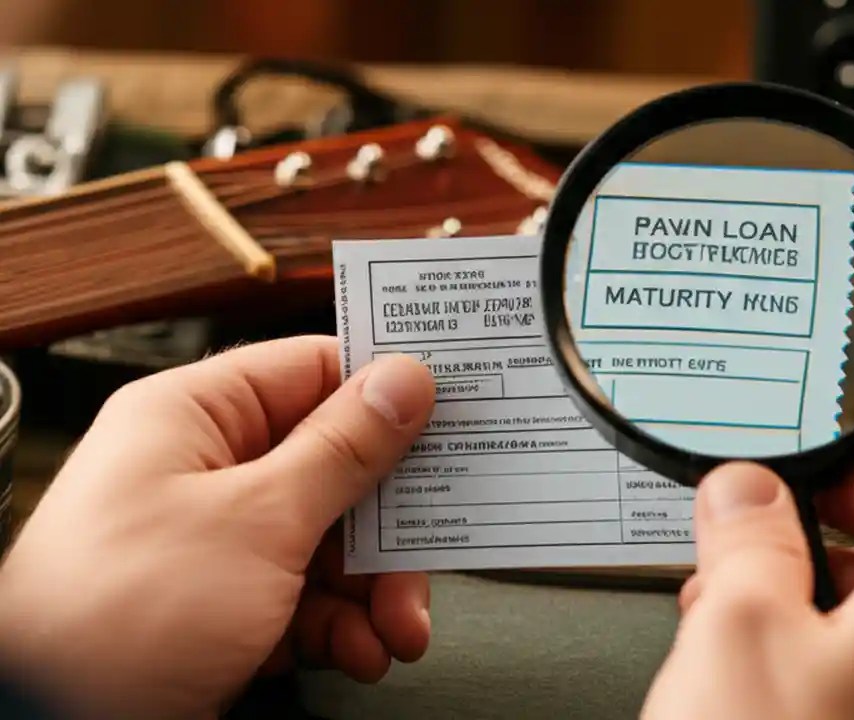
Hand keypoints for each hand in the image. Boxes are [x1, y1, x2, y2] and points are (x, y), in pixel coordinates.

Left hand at [0, 336, 436, 719]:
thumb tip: (403, 381)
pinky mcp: (220, 603)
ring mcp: (211, 541)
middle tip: (426, 557)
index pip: (311, 371)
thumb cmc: (116, 619)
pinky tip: (357, 653)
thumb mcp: (258, 521)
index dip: (385, 392)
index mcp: (193, 416)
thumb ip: (343, 449)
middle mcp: (201, 469)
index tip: (450, 415)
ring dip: (372, 590)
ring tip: (395, 632)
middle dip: (388, 526)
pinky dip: (340, 627)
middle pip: (333, 468)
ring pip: (328, 540)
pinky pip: (304, 596)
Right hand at [643, 451, 853, 719]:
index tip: (772, 491)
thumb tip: (748, 490)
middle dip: (806, 560)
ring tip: (735, 651)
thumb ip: (748, 533)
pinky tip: (772, 705)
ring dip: (815, 624)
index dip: (826, 473)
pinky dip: (840, 681)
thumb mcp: (736, 626)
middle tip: (731, 578)